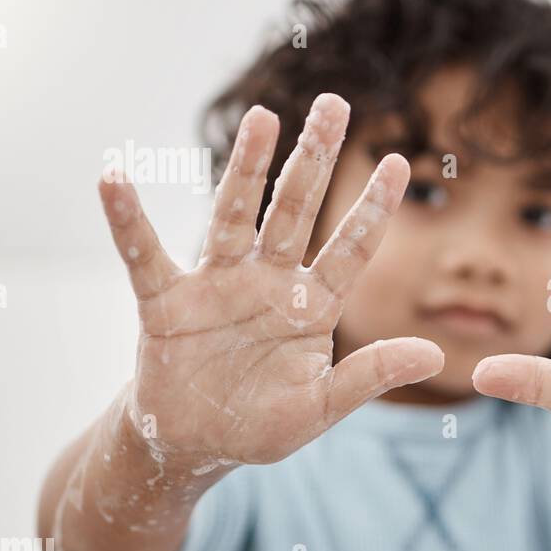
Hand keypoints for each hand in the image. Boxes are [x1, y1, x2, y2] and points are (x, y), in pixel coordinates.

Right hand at [97, 94, 442, 468]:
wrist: (194, 447)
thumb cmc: (261, 424)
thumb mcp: (322, 406)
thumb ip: (372, 375)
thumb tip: (436, 356)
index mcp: (311, 306)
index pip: (350, 248)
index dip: (373, 208)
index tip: (400, 163)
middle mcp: (267, 281)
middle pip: (296, 210)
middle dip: (314, 159)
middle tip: (335, 103)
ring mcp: (217, 285)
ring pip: (233, 214)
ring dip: (246, 167)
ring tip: (263, 116)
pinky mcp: (165, 302)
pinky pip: (144, 254)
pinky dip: (127, 219)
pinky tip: (114, 177)